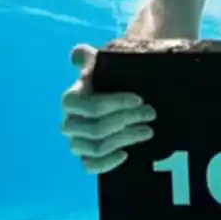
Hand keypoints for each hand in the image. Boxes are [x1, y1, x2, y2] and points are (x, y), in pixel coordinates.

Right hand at [60, 43, 156, 173]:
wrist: (119, 95)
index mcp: (70, 100)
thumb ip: (90, 57)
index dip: (113, 104)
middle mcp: (69, 123)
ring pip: (96, 147)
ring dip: (125, 139)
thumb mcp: (102, 64)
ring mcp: (76, 142)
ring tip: (148, 130)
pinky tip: (126, 154)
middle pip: (95, 129)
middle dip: (126, 120)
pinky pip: (89, 166)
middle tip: (151, 113)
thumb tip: (78, 53)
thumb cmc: (110, 79)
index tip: (138, 99)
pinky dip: (108, 162)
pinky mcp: (86, 157)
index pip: (87, 107)